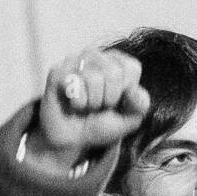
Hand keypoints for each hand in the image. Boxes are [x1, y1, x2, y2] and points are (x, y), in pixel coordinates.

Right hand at [36, 48, 150, 162]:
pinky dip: (78, 103)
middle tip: (99, 105)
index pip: (131, 68)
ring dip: (92, 102)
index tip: (116, 102)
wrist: (74, 140)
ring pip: (93, 78)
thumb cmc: (102, 124)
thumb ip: (140, 104)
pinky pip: (74, 85)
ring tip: (86, 105)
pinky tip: (73, 104)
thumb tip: (134, 90)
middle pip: (113, 72)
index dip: (126, 93)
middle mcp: (94, 54)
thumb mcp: (129, 118)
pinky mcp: (56, 72)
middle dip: (109, 98)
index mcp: (116, 60)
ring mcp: (73, 61)